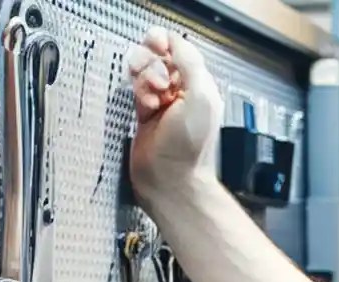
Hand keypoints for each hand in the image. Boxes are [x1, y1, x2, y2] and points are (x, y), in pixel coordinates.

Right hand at [126, 27, 222, 204]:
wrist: (169, 180)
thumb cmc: (189, 149)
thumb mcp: (200, 98)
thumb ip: (190, 65)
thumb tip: (176, 42)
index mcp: (200, 86)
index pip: (182, 51)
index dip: (167, 44)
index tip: (157, 45)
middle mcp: (182, 93)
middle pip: (160, 59)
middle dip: (153, 62)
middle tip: (154, 77)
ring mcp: (163, 104)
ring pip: (146, 73)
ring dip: (145, 78)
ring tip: (151, 95)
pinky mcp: (145, 115)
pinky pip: (138, 90)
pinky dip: (139, 92)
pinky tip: (146, 104)